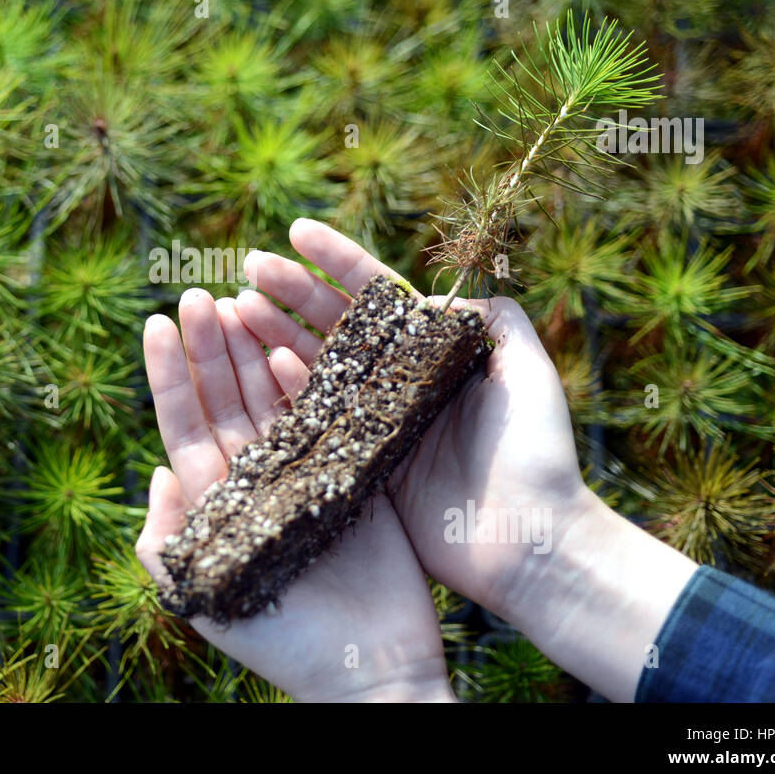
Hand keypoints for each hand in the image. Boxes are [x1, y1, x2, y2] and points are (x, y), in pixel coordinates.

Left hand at [137, 288, 454, 701]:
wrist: (366, 667)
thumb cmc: (281, 643)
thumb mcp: (205, 597)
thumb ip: (169, 541)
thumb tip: (155, 472)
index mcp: (216, 500)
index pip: (185, 424)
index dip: (169, 375)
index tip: (156, 324)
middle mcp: (256, 476)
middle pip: (225, 398)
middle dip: (209, 346)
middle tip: (196, 294)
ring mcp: (302, 469)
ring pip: (270, 396)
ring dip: (252, 349)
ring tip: (237, 298)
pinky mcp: (348, 470)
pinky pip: (323, 415)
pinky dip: (305, 381)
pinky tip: (289, 344)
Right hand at [238, 219, 696, 699]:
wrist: (532, 543)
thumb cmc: (538, 455)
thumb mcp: (529, 373)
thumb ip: (497, 323)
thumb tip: (436, 295)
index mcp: (431, 356)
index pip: (377, 296)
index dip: (336, 261)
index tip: (296, 230)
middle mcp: (395, 385)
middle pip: (333, 325)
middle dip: (291, 292)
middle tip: (250, 266)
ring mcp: (372, 425)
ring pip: (313, 366)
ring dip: (274, 334)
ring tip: (236, 307)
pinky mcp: (357, 467)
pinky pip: (314, 420)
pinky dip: (288, 390)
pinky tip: (264, 364)